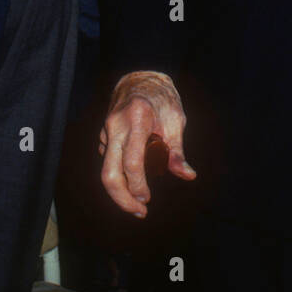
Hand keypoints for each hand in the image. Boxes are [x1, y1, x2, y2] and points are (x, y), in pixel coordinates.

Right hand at [100, 71, 195, 216]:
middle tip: (139, 212)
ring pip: (106, 171)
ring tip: (137, 205)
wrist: (139, 79)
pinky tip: (134, 182)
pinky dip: (120, 177)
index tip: (147, 199)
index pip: (132, 162)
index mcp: (137, 119)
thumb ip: (177, 151)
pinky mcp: (104, 137)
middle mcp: (116, 126)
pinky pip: (109, 162)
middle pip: (109, 174)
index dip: (138, 186)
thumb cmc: (162, 98)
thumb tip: (187, 175)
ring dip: (120, 192)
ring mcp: (106, 131)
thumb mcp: (176, 120)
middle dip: (122, 199)